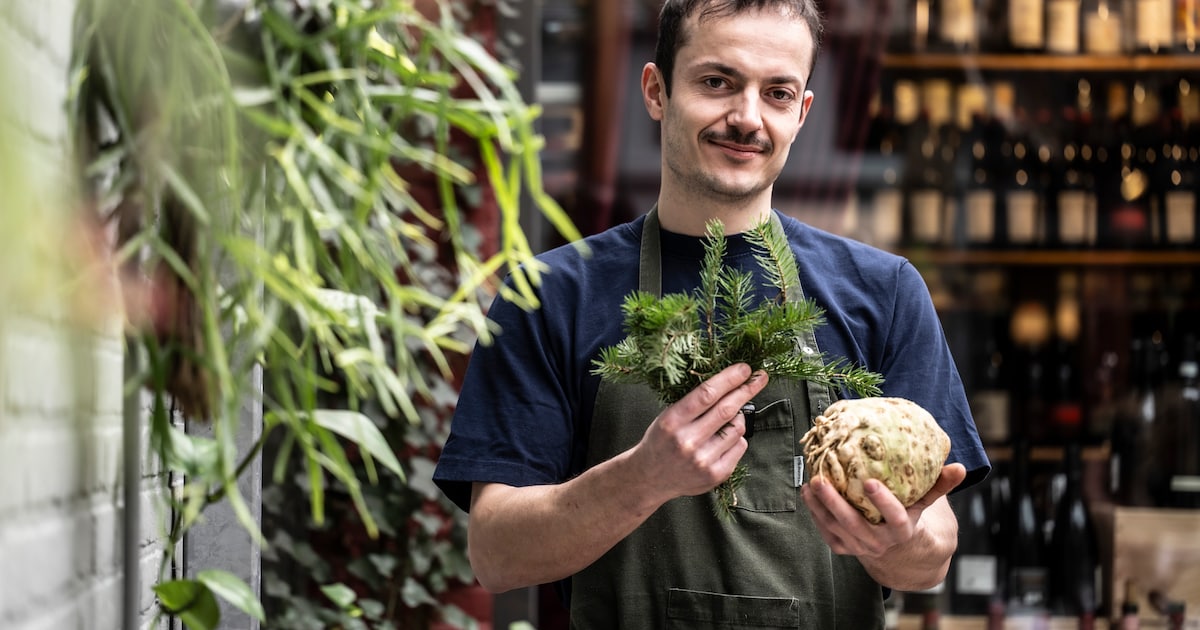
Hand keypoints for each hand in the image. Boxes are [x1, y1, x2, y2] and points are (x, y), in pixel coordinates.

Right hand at [629, 364, 768, 502]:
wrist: (650, 478)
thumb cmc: (661, 441)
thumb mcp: (667, 416)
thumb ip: (693, 403)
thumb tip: (728, 382)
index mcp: (672, 421)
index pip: (706, 394)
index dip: (729, 378)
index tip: (744, 368)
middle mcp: (688, 441)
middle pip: (726, 409)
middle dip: (747, 390)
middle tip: (759, 378)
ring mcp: (703, 460)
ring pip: (737, 428)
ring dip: (739, 416)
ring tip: (728, 418)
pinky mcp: (716, 474)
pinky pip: (740, 446)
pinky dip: (737, 437)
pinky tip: (723, 439)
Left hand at [801, 463, 966, 558]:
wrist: (900, 552)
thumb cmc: (912, 516)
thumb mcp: (927, 504)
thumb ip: (940, 485)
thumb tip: (960, 468)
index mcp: (903, 530)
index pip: (894, 517)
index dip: (883, 502)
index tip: (870, 482)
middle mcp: (880, 542)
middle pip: (855, 524)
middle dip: (836, 503)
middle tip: (821, 479)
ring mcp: (860, 547)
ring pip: (836, 528)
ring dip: (820, 507)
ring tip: (810, 484)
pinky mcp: (846, 548)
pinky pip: (828, 534)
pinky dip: (816, 516)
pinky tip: (807, 494)